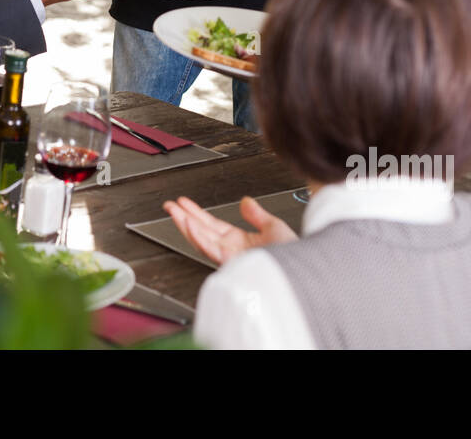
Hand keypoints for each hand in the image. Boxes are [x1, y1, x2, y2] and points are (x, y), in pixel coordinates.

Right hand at [162, 195, 297, 265]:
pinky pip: (211, 249)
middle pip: (202, 231)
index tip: (184, 202)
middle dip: (184, 217)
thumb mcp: (273, 226)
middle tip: (169, 205)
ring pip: (201, 240)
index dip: (197, 213)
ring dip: (186, 225)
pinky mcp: (231, 262)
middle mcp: (231, 250)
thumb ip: (257, 215)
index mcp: (239, 242)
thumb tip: (246, 201)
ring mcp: (230, 257)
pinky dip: (198, 237)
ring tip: (174, 212)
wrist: (301, 268)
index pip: (212, 225)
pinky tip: (189, 225)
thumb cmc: (292, 254)